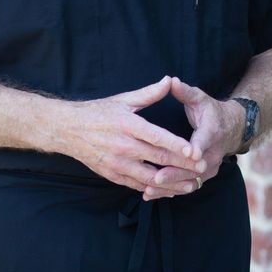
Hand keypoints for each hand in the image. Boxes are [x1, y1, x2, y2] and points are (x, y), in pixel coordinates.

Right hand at [59, 76, 200, 193]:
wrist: (69, 129)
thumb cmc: (99, 112)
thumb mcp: (123, 99)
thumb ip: (149, 93)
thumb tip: (169, 80)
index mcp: (128, 125)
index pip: (157, 137)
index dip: (177, 145)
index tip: (195, 151)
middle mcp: (123, 146)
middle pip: (158, 159)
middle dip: (182, 165)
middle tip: (202, 169)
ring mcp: (117, 163)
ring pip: (150, 178)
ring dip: (172, 184)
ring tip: (191, 185)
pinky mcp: (113, 175)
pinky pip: (137, 185)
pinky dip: (154, 190)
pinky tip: (168, 190)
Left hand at [145, 78, 243, 200]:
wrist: (232, 129)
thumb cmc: (211, 112)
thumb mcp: (200, 99)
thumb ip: (185, 92)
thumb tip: (171, 80)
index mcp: (211, 132)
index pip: (204, 140)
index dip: (198, 147)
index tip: (190, 153)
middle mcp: (212, 153)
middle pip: (195, 167)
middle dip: (176, 173)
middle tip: (157, 178)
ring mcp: (209, 167)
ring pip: (190, 180)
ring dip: (171, 186)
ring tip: (149, 190)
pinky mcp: (203, 176)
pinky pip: (187, 186)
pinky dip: (171, 191)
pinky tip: (151, 194)